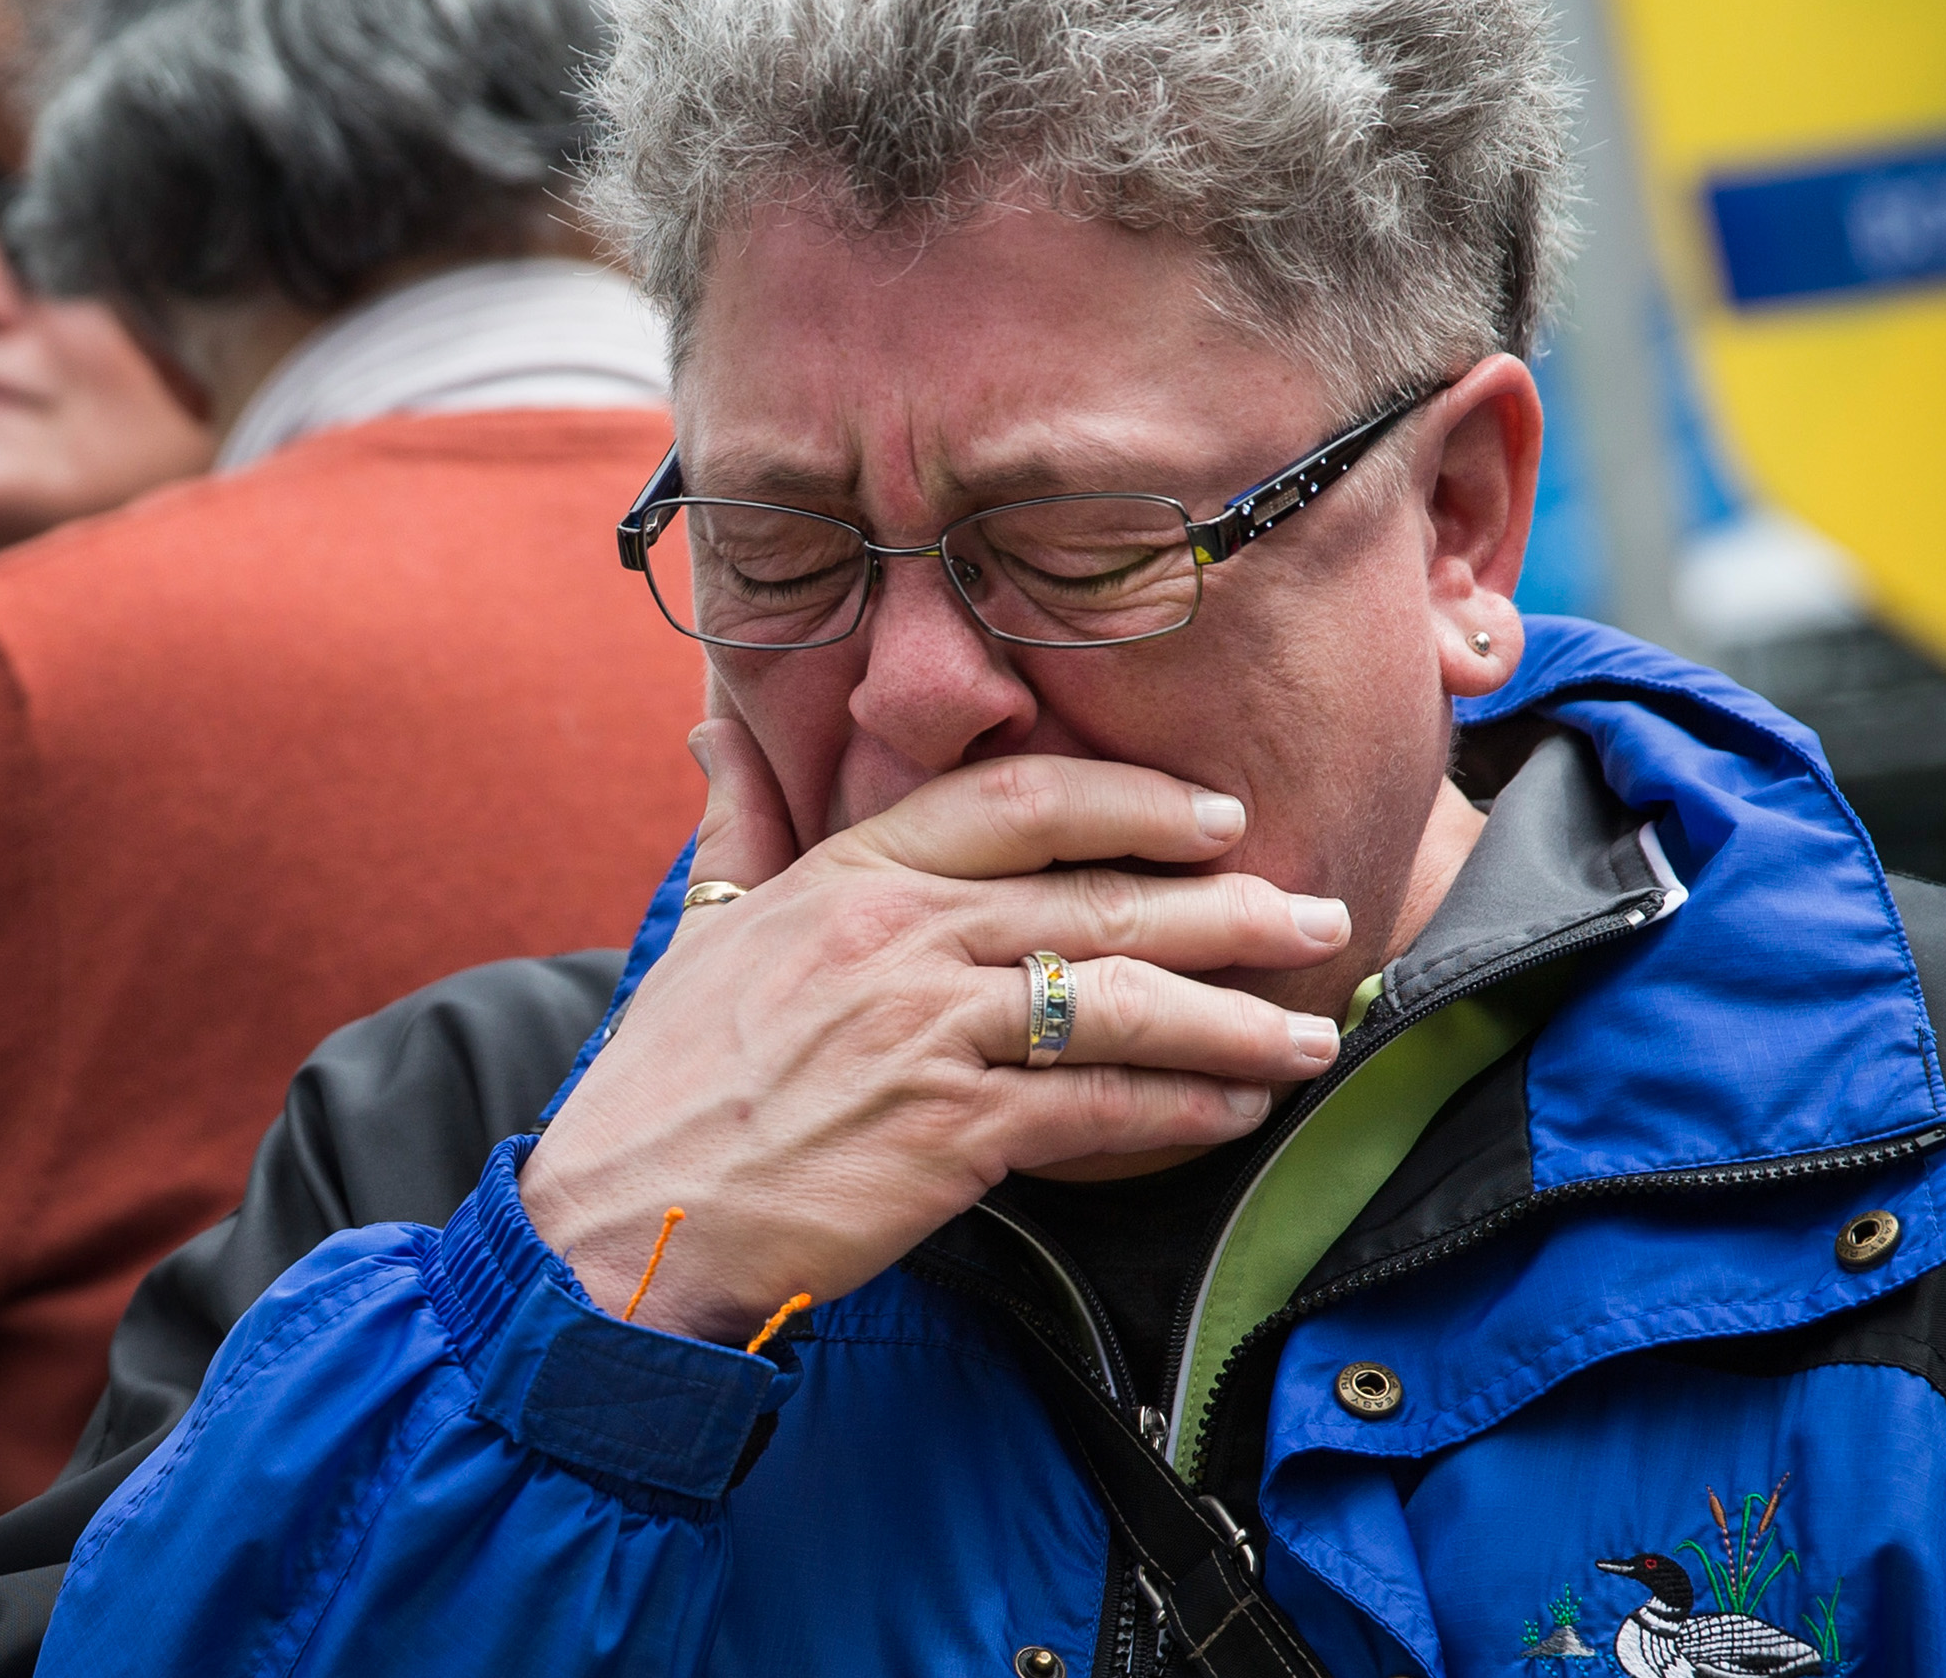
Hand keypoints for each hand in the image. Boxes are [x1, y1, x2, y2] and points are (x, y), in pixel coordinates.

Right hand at [519, 724, 1350, 1342]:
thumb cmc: (665, 1079)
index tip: (1218, 817)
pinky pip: (1095, 1108)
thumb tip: (713, 729)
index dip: (1133, 802)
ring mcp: (926, 1033)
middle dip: (1229, 908)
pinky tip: (1232, 1111)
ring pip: (1119, 1003)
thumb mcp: (702, 926)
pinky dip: (1176, 1109)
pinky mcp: (947, 1134)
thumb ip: (737, 823)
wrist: (625, 1216)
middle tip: (1320, 914)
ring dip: (1234, 1020)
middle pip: (1100, 900)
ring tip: (1312, 1032)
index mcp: (850, 877)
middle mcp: (899, 938)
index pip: (1020, 804)